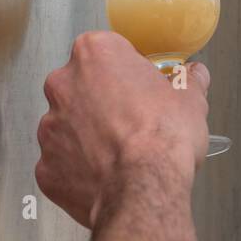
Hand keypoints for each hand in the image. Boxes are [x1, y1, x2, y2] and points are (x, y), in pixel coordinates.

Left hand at [36, 32, 210, 228]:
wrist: (145, 188)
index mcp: (94, 54)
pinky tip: (105, 176)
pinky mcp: (45, 166)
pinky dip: (79, 169)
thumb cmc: (163, 136)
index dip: (126, 70)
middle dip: (101, 101)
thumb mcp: (190, 98)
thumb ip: (188, 80)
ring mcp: (49, 127)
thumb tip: (194, 76)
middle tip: (131, 120)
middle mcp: (63, 85)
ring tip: (119, 153)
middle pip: (81, 86)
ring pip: (68, 126)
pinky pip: (61, 163)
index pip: (107, 52)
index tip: (140, 86)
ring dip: (88, 136)